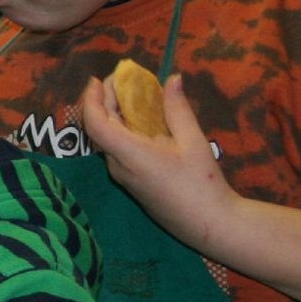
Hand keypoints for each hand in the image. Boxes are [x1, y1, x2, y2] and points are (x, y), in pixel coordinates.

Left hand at [79, 73, 241, 251]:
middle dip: (106, 100)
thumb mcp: (193, 142)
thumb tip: (172, 79)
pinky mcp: (131, 180)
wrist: (208, 223)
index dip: (92, 99)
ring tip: (130, 91)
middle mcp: (118, 165)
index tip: (98, 79)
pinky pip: (118, 149)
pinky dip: (123, 128)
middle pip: (100, 128)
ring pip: (108, 139)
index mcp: (129, 155)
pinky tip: (140, 116)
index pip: (95, 124)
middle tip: (122, 78)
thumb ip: (178, 109)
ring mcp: (123, 175)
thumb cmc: (202, 183)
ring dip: (114, 113)